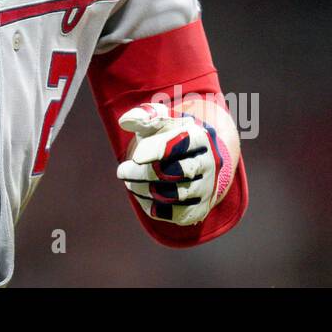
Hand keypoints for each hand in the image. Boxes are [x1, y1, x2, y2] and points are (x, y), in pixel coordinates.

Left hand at [116, 102, 232, 225]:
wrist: (194, 161)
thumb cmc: (170, 137)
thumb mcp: (160, 122)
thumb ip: (143, 116)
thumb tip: (125, 121)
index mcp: (200, 137)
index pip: (179, 144)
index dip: (156, 151)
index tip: (136, 156)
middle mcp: (209, 163)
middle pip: (173, 173)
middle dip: (140, 173)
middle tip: (122, 171)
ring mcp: (206, 188)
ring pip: (172, 195)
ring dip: (142, 190)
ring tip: (129, 182)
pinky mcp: (199, 210)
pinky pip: (174, 214)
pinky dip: (152, 206)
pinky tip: (141, 195)